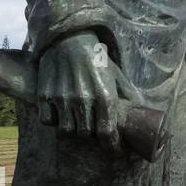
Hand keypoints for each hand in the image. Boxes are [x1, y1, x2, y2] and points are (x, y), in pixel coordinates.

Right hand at [36, 31, 120, 150]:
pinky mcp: (44, 95)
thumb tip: (140, 111)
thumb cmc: (96, 57)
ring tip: (78, 123)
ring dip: (73, 130)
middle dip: (92, 136)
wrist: (68, 38)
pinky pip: (48, 121)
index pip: (107, 132)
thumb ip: (125, 94)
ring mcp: (61, 99)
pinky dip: (54, 122)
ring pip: (67, 131)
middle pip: (86, 134)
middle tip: (95, 131)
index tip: (114, 148)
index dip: (111, 145)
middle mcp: (83, 100)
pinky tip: (61, 115)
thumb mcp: (115, 75)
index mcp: (104, 96)